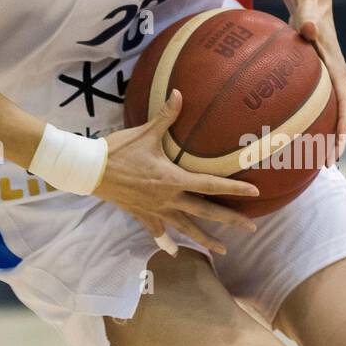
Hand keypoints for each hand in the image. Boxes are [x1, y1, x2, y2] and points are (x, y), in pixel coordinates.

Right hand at [97, 90, 258, 255]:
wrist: (91, 170)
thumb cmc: (119, 150)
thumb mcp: (144, 133)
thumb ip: (166, 115)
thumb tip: (179, 93)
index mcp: (172, 179)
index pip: (210, 185)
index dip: (233, 189)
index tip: (254, 193)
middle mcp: (168, 199)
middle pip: (205, 212)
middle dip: (230, 220)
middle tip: (252, 228)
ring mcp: (155, 210)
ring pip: (186, 228)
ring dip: (205, 239)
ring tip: (223, 250)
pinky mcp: (142, 215)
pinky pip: (158, 232)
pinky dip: (167, 243)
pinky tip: (175, 252)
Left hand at [290, 0, 345, 166]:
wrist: (312, 10)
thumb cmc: (309, 14)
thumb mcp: (308, 17)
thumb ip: (309, 23)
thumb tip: (308, 27)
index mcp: (337, 71)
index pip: (345, 103)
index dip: (343, 124)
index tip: (339, 143)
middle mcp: (336, 81)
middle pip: (339, 116)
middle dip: (335, 141)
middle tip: (326, 164)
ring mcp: (327, 84)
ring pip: (328, 116)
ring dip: (323, 137)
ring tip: (312, 161)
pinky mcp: (316, 84)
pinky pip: (314, 109)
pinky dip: (308, 124)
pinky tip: (291, 137)